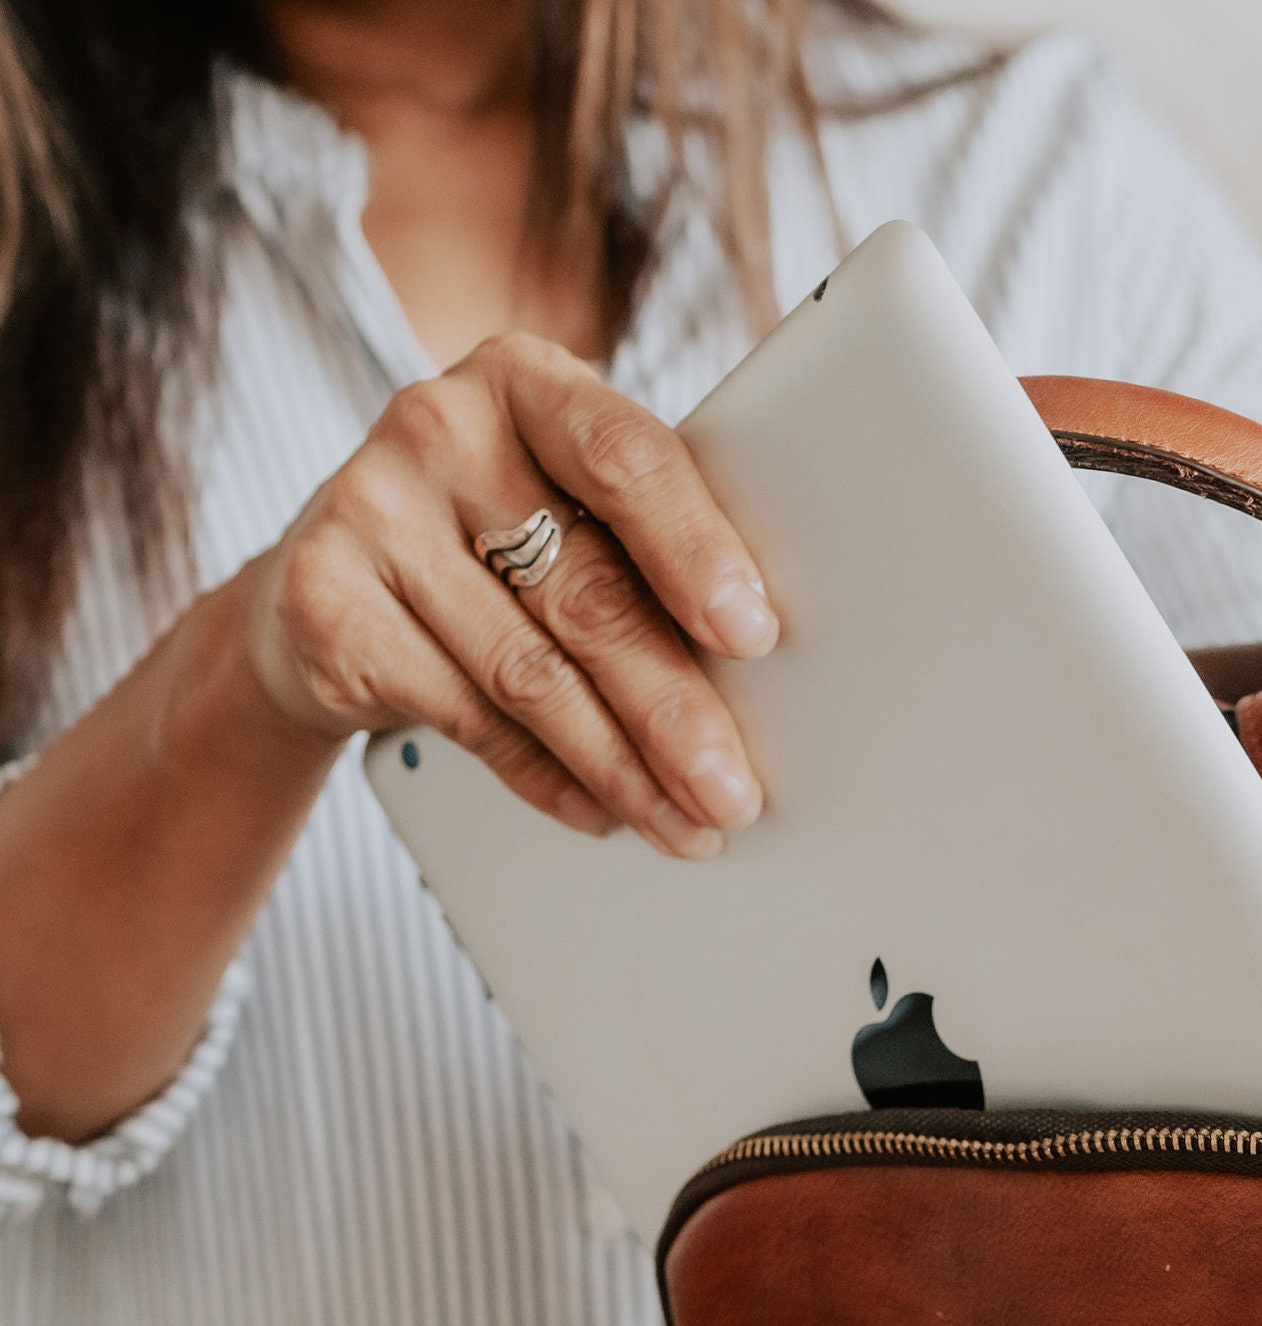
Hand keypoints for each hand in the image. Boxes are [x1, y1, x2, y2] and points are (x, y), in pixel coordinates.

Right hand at [241, 335, 779, 859]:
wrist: (322, 590)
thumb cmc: (485, 545)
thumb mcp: (561, 510)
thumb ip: (639, 549)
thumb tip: (754, 674)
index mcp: (525, 381)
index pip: (628, 459)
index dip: (696, 551)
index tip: (754, 634)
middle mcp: (439, 426)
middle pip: (588, 592)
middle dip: (675, 711)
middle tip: (733, 790)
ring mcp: (370, 508)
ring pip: (531, 673)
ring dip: (622, 767)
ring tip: (684, 823)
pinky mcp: (327, 603)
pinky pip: (466, 715)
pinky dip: (545, 777)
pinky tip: (596, 810)